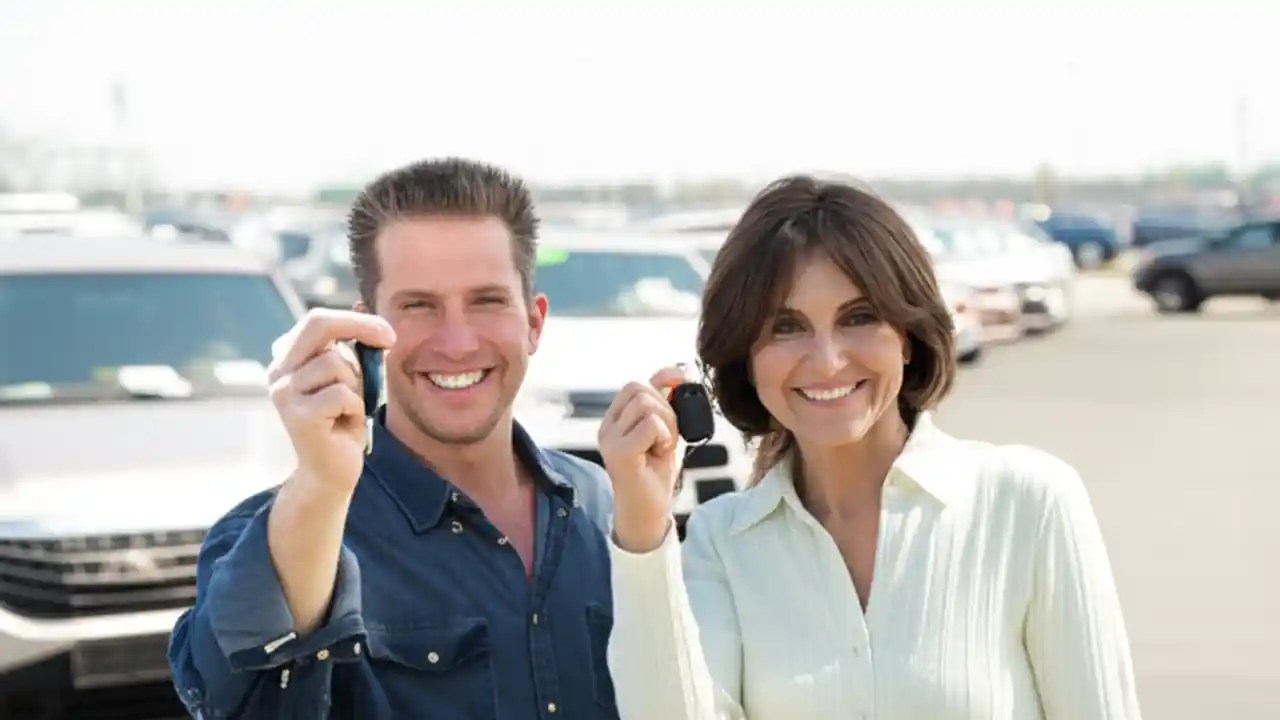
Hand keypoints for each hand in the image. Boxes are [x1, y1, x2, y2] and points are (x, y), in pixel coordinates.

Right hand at [267, 308, 395, 496]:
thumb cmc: (343, 420)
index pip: (317, 320)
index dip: (355, 319)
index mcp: (287, 358)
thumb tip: (375, 325)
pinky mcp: (298, 417)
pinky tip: (346, 423)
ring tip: (349, 408)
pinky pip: (342, 394)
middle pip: (317, 326)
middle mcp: (278, 372)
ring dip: (356, 386)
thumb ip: (351, 351)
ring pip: (335, 363)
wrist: (331, 471)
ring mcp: (284, 394)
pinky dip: (356, 408)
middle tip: (390, 339)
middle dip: (359, 326)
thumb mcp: (349, 378)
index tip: (387, 333)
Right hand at [598, 365, 688, 552]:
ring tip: (662, 447)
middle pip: (640, 389)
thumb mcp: (665, 432)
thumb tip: (677, 372)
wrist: (648, 513)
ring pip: (646, 404)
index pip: (635, 385)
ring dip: (666, 425)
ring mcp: (610, 439)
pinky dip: (664, 437)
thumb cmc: (654, 475)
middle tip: (667, 438)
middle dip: (665, 410)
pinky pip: (651, 424)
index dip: (661, 383)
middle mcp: (607, 427)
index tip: (678, 394)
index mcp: (615, 420)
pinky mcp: (620, 452)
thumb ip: (667, 404)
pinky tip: (659, 454)